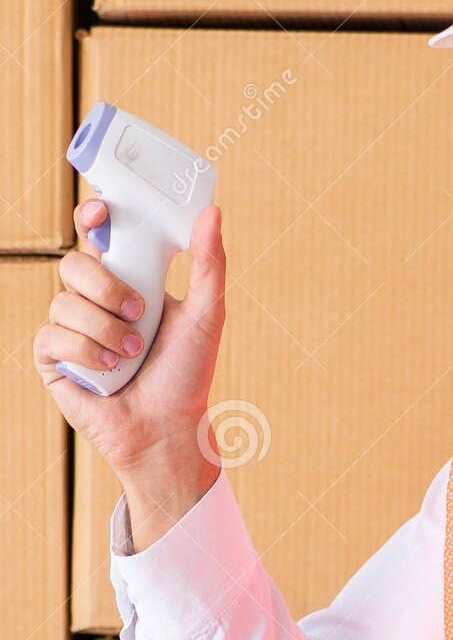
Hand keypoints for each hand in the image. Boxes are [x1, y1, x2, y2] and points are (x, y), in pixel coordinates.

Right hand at [34, 200, 227, 476]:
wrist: (168, 428)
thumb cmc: (187, 373)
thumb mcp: (207, 314)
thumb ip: (209, 263)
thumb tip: (213, 212)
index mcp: (127, 280)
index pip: (99, 236)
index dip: (92, 217)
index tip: (103, 212)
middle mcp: (94, 300)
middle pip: (75, 264)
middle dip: (107, 287)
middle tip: (139, 313)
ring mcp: (71, 328)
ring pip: (64, 301)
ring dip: (105, 330)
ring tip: (132, 354)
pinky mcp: (54, 358)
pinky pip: (52, 337)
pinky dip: (86, 353)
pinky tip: (109, 371)